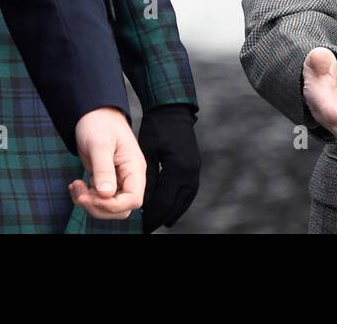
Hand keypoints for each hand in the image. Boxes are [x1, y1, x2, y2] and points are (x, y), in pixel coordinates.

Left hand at [69, 106, 145, 219]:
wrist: (91, 113)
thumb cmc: (100, 122)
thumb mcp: (100, 144)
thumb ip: (104, 169)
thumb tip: (106, 193)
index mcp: (134, 167)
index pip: (133, 199)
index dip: (113, 205)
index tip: (94, 197)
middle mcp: (128, 177)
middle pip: (121, 208)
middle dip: (99, 207)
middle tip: (81, 195)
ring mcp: (116, 180)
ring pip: (109, 207)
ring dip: (90, 204)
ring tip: (76, 187)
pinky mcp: (104, 181)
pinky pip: (98, 199)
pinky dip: (85, 198)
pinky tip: (76, 185)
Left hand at [137, 104, 200, 232]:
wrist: (173, 109)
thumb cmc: (156, 127)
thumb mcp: (147, 152)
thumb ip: (146, 177)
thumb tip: (141, 201)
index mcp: (177, 170)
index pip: (163, 202)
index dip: (152, 216)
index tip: (142, 226)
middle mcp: (189, 173)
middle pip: (176, 204)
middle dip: (162, 217)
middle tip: (148, 227)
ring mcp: (195, 170)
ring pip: (185, 200)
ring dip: (172, 211)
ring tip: (160, 221)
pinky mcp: (195, 166)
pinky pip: (188, 191)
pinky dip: (179, 201)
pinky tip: (171, 205)